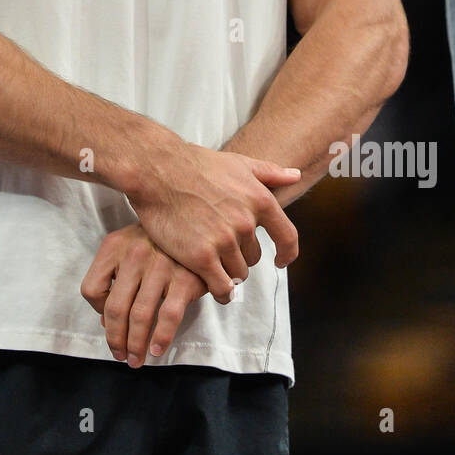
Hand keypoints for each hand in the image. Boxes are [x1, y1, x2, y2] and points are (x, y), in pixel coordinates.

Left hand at [81, 223, 208, 366]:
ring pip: (140, 316)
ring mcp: (160, 266)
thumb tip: (106, 322)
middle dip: (115, 339)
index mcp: (114, 246)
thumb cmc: (156, 242)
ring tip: (135, 360)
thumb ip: (113, 279)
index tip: (108, 323)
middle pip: (114, 308)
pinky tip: (156, 350)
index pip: (92, 289)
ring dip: (135, 345)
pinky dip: (160, 338)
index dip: (97, 312)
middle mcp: (134, 254)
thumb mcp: (127, 249)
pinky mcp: (185, 278)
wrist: (196, 223)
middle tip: (120, 356)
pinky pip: (168, 316)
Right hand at [125, 141, 300, 302]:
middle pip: (254, 257)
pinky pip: (221, 287)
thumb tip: (296, 175)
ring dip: (226, 272)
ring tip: (209, 262)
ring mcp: (224, 241)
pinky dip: (219, 291)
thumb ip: (270, 172)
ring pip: (238, 273)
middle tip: (219, 247)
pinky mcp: (201, 256)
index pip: (287, 236)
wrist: (158, 171)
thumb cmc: (195, 164)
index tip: (281, 261)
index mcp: (260, 200)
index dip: (287, 252)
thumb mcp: (238, 162)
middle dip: (240, 255)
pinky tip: (212, 287)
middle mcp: (246, 223)